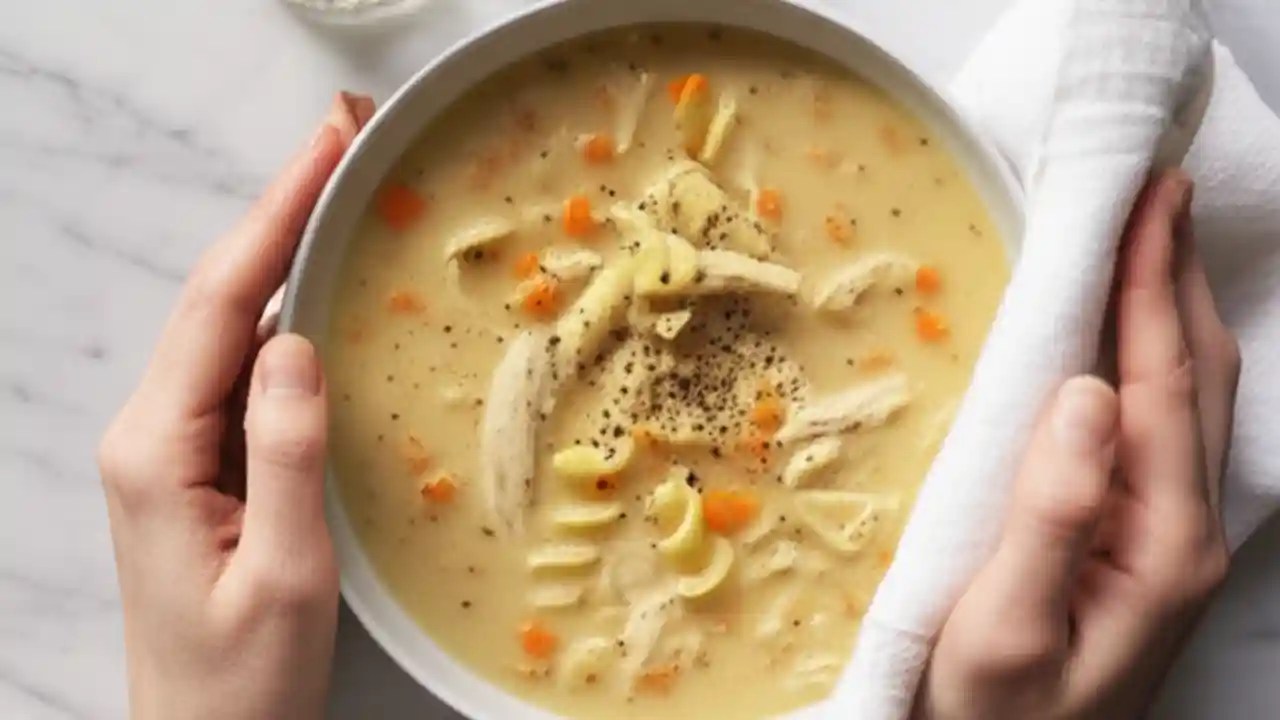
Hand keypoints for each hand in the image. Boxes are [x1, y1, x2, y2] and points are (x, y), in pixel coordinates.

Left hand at [98, 93, 373, 719]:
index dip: (277, 215)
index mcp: (158, 449)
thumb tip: (299, 344)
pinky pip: (239, 369)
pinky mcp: (194, 464)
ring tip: (341, 196)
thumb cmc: (242, 682)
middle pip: (215, 298)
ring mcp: (167, 446)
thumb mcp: (283, 576)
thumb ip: (286, 455)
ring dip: (281, 255)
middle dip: (278, 212)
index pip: (222, 303)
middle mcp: (149, 432)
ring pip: (226, 327)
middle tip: (343, 144)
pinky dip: (283, 314)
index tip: (329, 149)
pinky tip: (322, 291)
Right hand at [915, 170, 1240, 719]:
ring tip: (1150, 243)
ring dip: (1173, 313)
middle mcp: (1186, 533)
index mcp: (1161, 543)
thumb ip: (1052, 512)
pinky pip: (1165, 429)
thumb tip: (1083, 389)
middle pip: (1199, 379)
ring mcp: (1171, 541)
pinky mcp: (1144, 546)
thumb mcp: (1004, 627)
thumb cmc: (991, 714)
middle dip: (1177, 277)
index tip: (1145, 199)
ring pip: (1192, 402)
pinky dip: (1155, 361)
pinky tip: (1130, 345)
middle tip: (1155, 193)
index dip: (1154, 286)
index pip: (1164, 385)